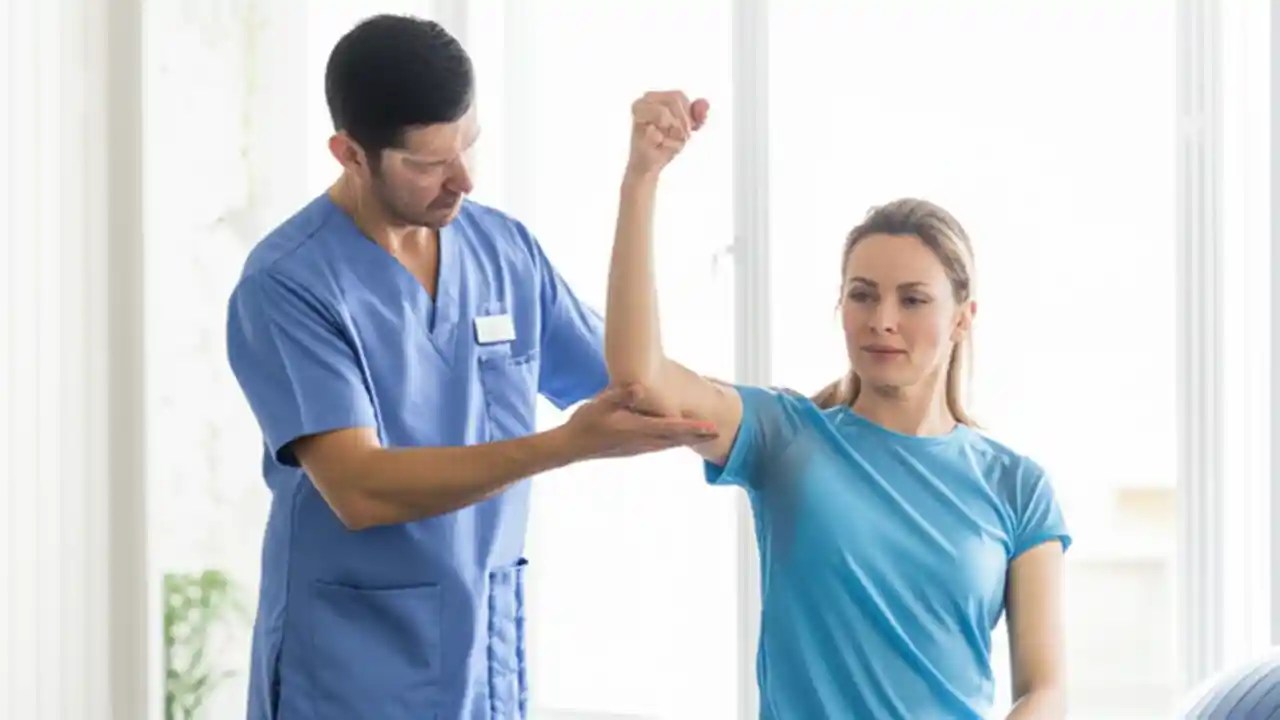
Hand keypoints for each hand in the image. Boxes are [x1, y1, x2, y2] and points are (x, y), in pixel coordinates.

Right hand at [562, 384, 718, 459]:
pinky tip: (677, 440)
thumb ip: (621, 395)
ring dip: (687, 439)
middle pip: (677, 439)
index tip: (712, 427)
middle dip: (698, 435)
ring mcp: (638, 447)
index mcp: (638, 429)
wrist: (571, 446)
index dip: (694, 427)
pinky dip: (674, 442)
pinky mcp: (633, 449)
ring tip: (704, 436)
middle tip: (719, 433)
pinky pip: (660, 446)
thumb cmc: (585, 422)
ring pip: (670, 444)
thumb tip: (640, 387)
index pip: (672, 428)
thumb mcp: (600, 403)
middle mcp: (643, 441)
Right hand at [626, 91, 710, 178]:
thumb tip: (705, 104)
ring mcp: (638, 114)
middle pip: (673, 100)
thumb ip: (697, 115)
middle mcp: (643, 101)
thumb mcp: (687, 128)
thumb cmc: (665, 145)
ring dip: (674, 129)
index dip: (688, 112)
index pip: (678, 95)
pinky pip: (658, 131)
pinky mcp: (636, 129)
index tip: (688, 127)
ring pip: (663, 112)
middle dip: (682, 121)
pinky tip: (660, 145)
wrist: (650, 166)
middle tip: (681, 136)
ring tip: (669, 139)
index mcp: (654, 97)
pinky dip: (665, 140)